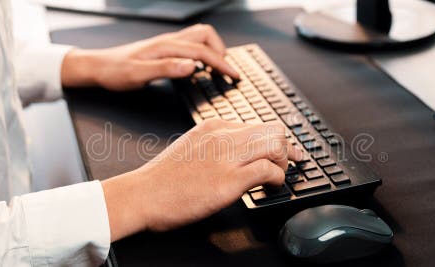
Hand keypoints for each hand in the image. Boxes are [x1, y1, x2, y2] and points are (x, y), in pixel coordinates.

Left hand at [61, 24, 239, 90]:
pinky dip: (202, 52)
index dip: (221, 64)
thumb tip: (192, 66)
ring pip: (198, 37)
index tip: (234, 76)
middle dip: (221, 51)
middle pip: (205, 35)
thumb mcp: (139, 75)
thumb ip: (166, 70)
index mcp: (166, 47)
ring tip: (217, 68)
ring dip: (212, 49)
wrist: (97, 67)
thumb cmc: (114, 72)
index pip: (203, 51)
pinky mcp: (163, 48)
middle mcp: (168, 41)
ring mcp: (166, 43)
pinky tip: (199, 67)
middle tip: (227, 71)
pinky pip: (189, 44)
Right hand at [101, 120, 303, 240]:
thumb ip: (214, 144)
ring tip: (279, 176)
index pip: (256, 124)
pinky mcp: (230, 179)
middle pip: (273, 130)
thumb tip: (237, 154)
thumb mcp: (190, 148)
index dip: (276, 139)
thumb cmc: (161, 180)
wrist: (142, 195)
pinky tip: (271, 188)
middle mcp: (223, 136)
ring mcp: (228, 156)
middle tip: (292, 163)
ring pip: (277, 145)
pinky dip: (278, 180)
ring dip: (285, 163)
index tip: (284, 150)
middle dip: (288, 148)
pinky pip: (270, 171)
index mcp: (213, 126)